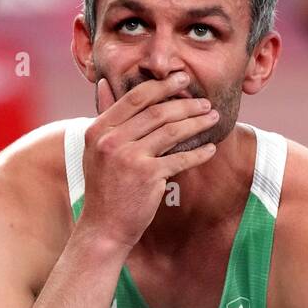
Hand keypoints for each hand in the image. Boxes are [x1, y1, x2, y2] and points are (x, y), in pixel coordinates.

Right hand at [79, 73, 220, 253]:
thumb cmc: (104, 189)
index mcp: (98, 130)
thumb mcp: (96, 150)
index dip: (161, 86)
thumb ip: (106, 119)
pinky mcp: (148, 176)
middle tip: (204, 101)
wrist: (104, 228)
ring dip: (196, 123)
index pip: (135, 99)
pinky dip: (198, 153)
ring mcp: (130, 158)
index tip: (181, 80)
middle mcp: (112, 141)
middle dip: (185, 104)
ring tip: (212, 119)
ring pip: (171, 131)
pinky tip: (210, 149)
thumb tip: (107, 83)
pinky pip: (180, 158)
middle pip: (157, 112)